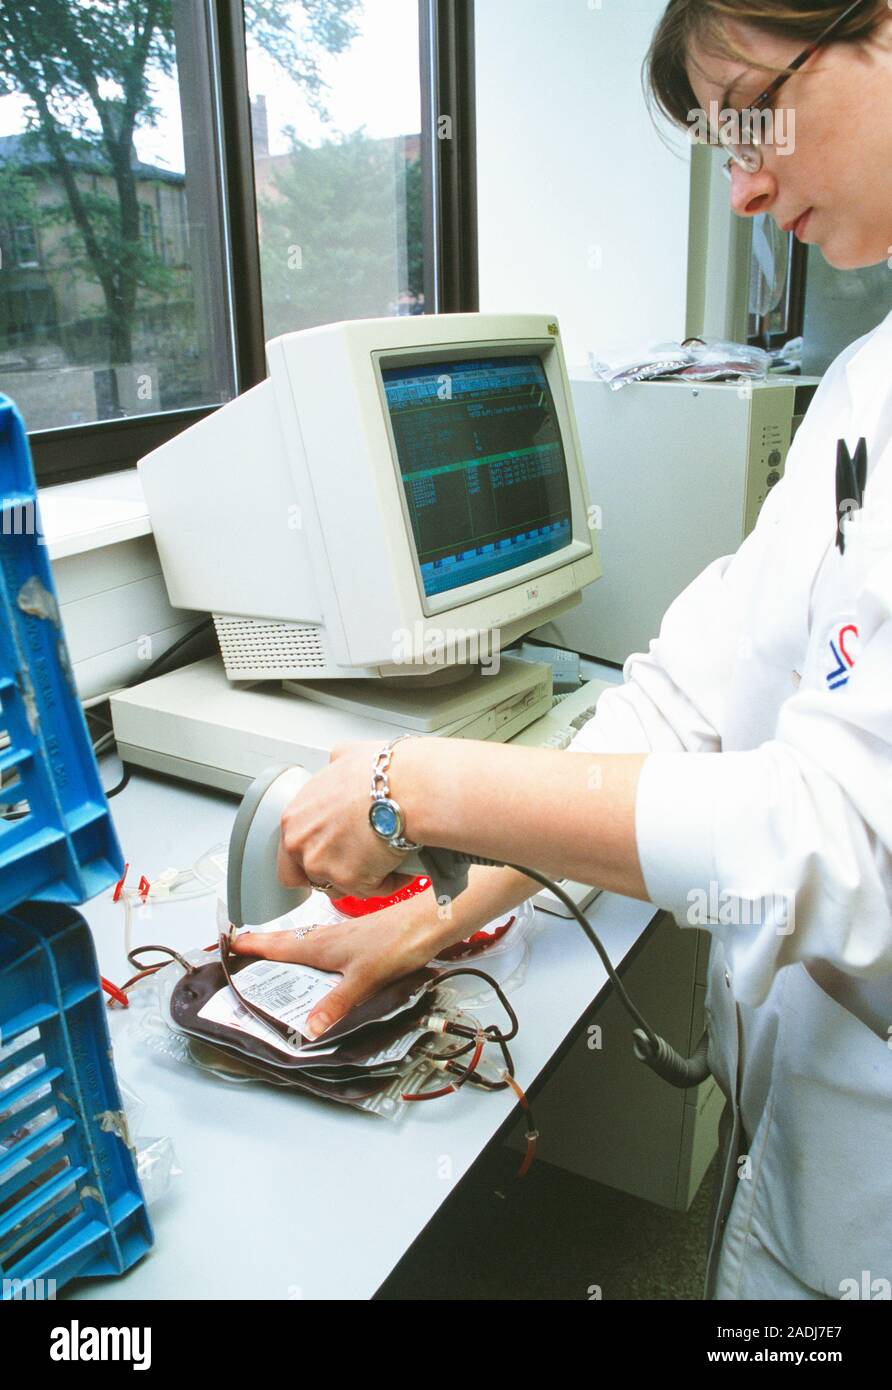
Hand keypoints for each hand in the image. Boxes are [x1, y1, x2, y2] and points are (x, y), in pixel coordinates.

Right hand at [231, 890, 443, 1038]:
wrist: (425, 922)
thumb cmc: (396, 942)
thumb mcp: (363, 980)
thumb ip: (336, 1004)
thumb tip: (310, 1028)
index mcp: (319, 945)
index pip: (275, 945)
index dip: (250, 946)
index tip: (228, 946)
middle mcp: (325, 937)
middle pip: (284, 943)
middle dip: (261, 949)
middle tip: (240, 955)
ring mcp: (340, 936)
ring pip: (302, 943)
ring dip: (284, 951)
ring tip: (270, 963)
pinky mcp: (354, 939)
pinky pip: (320, 945)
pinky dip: (308, 953)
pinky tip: (317, 964)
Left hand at [277, 740, 423, 898]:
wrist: (406, 790)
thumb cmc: (381, 773)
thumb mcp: (346, 756)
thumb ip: (334, 766)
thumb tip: (340, 762)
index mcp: (294, 817)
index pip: (288, 852)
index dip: (312, 853)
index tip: (331, 853)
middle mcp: (301, 843)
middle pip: (309, 877)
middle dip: (333, 873)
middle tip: (358, 862)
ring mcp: (323, 865)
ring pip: (341, 887)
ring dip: (361, 879)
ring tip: (383, 860)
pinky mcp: (350, 881)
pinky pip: (371, 890)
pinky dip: (388, 881)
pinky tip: (400, 865)